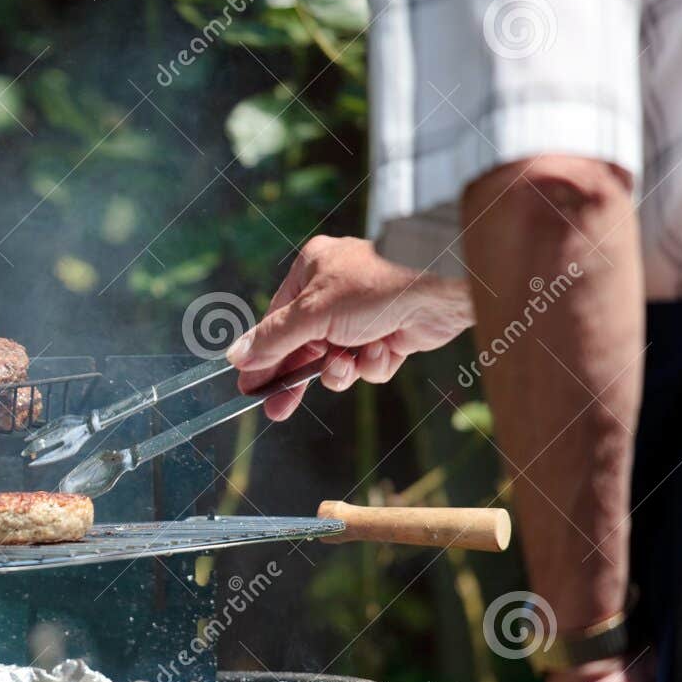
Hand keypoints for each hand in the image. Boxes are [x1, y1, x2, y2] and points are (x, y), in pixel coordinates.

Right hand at [225, 236, 471, 419]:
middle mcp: (336, 291)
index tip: (250, 388)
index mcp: (312, 272)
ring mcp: (365, 315)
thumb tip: (237, 356)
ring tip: (349, 364)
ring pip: (337, 360)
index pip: (277, 323)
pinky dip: (373, 363)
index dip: (264, 358)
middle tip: (278, 409)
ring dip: (343, 368)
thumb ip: (275, 338)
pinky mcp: (391, 334)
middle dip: (299, 377)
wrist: (445, 285)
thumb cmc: (378, 284)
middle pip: (305, 346)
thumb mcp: (314, 313)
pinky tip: (383, 350)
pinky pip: (368, 364)